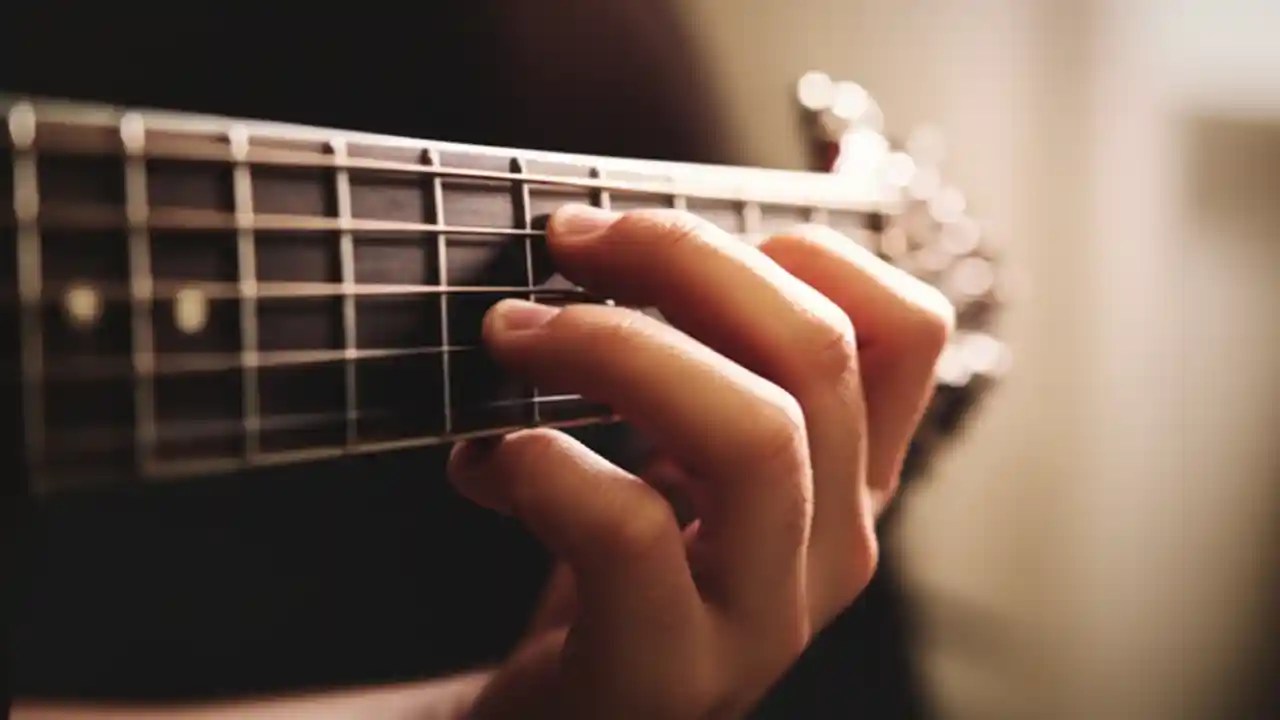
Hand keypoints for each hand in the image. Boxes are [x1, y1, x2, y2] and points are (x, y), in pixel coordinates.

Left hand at [448, 204, 953, 718]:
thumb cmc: (609, 573)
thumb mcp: (679, 458)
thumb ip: (690, 365)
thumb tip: (610, 228)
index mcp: (847, 476)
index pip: (905, 331)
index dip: (806, 249)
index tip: (683, 232)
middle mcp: (834, 544)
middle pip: (816, 354)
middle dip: (684, 258)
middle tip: (568, 240)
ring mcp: (766, 618)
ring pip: (753, 435)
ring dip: (614, 347)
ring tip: (511, 334)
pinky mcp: (672, 672)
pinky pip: (632, 535)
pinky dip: (546, 468)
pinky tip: (488, 462)